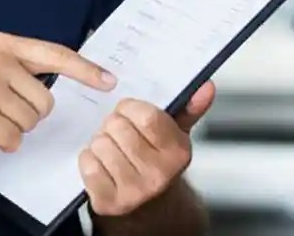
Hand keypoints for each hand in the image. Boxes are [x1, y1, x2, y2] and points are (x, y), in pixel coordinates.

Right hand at [0, 31, 116, 152]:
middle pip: (44, 101)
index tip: (108, 80)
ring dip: (12, 128)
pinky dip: (1, 141)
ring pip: (29, 122)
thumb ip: (6, 64)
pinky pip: (11, 138)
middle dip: (29, 114)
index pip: (53, 55)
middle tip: (1, 111)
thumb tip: (42, 85)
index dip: (84, 69)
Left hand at [79, 80, 215, 216]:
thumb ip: (188, 108)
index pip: (146, 115)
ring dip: (101, 143)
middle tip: (120, 134)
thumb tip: (205, 87)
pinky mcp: (109, 202)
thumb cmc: (157, 162)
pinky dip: (89, 160)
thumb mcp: (174, 134)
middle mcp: (159, 174)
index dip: (130, 108)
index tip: (129, 111)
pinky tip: (102, 165)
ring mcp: (134, 191)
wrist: (150, 207)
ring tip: (113, 150)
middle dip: (113, 125)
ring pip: (100, 144)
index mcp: (177, 152)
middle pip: (117, 126)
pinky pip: (88, 164)